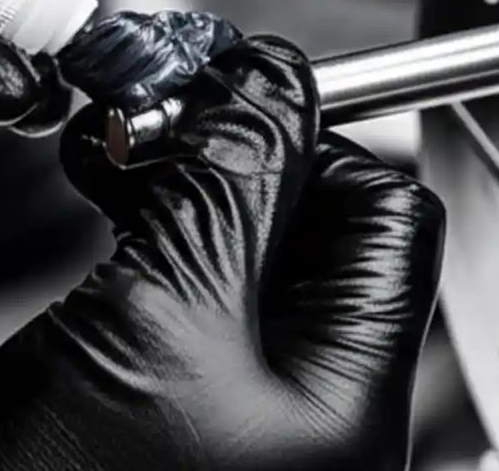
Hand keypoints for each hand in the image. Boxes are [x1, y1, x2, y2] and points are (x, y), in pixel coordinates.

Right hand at [0, 38, 445, 470]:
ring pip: (246, 257)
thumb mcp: (161, 321)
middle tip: (162, 111)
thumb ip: (228, 191)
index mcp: (349, 383)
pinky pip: (197, 301)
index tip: (236, 88)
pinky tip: (110, 206)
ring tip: (118, 147)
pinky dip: (156, 238)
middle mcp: (316, 401)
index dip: (319, 134)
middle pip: (319, 229)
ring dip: (187, 186)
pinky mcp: (186, 410)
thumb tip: (271, 87)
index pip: (387, 213)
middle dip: (239, 152)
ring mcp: (251, 410)